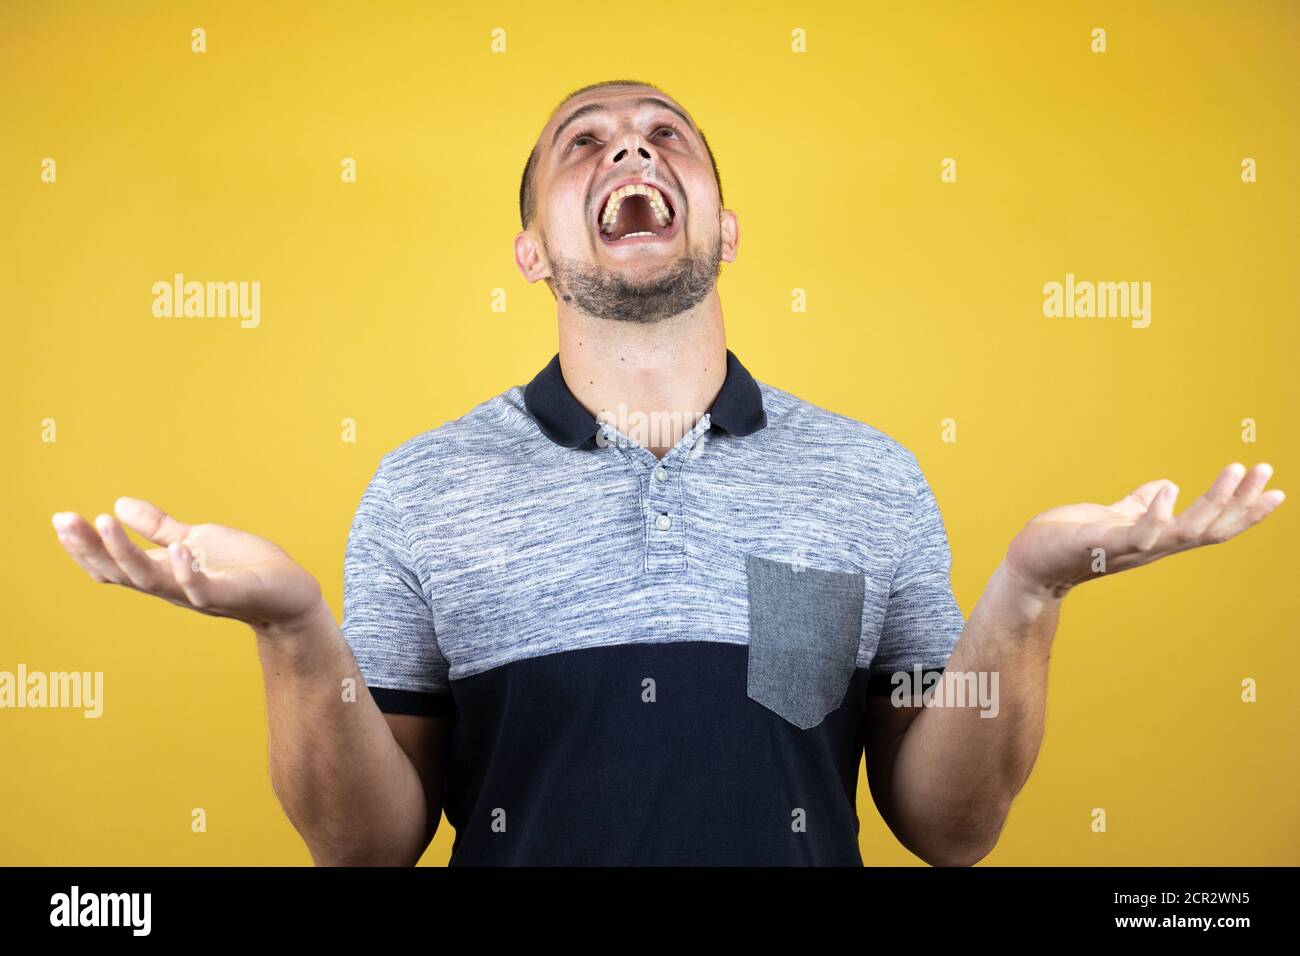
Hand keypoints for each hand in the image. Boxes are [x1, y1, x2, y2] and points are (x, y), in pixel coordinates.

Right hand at [51, 497, 323, 633]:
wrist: (288, 594)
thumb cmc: (242, 569)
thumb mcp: (196, 540)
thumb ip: (160, 528)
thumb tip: (119, 503)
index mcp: (162, 573)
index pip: (112, 565)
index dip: (84, 547)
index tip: (61, 520)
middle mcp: (172, 587)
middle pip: (120, 573)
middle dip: (91, 547)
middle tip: (66, 519)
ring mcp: (198, 594)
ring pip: (151, 581)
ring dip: (126, 553)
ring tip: (105, 522)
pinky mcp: (229, 595)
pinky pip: (201, 588)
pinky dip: (187, 572)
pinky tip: (178, 549)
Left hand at [1003, 462, 1284, 597]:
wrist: (1030, 566)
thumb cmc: (1069, 543)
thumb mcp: (1112, 518)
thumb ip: (1138, 504)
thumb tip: (1165, 484)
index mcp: (1156, 539)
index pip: (1210, 527)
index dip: (1244, 511)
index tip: (1275, 489)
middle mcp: (1150, 548)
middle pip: (1209, 530)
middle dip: (1241, 502)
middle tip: (1265, 470)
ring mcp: (1127, 550)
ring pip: (1183, 533)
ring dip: (1212, 503)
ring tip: (1233, 469)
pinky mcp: (1099, 545)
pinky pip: (1135, 534)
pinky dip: (1155, 513)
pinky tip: (1169, 488)